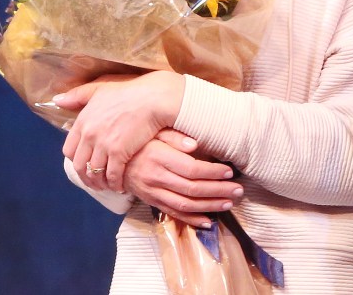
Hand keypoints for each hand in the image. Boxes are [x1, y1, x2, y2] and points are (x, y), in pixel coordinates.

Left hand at [56, 71, 184, 192]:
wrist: (154, 98)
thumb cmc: (130, 91)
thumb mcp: (100, 88)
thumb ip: (78, 95)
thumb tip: (57, 100)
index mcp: (83, 121)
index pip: (69, 150)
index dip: (77, 160)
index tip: (85, 165)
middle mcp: (89, 135)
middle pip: (80, 165)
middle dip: (86, 177)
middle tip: (95, 181)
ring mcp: (103, 145)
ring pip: (94, 173)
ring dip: (100, 183)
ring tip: (107, 186)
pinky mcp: (119, 153)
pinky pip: (112, 175)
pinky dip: (115, 184)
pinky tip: (120, 186)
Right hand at [125, 129, 243, 227]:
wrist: (114, 161)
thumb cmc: (141, 142)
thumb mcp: (155, 131)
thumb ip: (175, 137)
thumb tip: (195, 144)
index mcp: (160, 158)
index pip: (191, 169)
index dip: (213, 172)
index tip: (230, 171)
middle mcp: (156, 178)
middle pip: (192, 189)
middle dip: (218, 191)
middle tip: (238, 190)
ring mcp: (153, 193)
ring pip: (185, 205)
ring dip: (209, 206)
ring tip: (229, 203)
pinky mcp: (152, 202)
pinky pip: (173, 214)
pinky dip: (191, 219)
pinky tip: (208, 220)